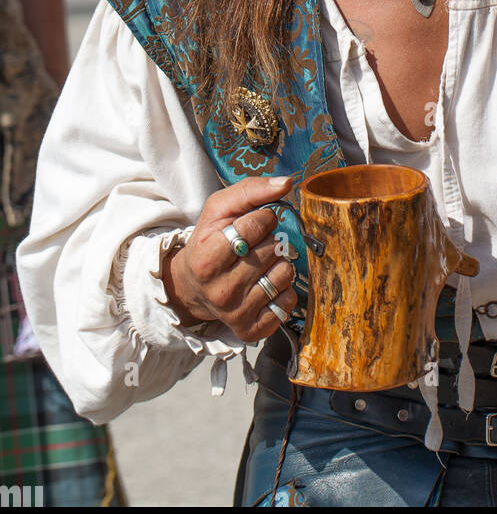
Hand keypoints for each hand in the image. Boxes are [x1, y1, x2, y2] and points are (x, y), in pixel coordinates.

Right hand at [162, 176, 297, 342]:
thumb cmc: (209, 241)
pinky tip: (266, 284)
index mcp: (206, 259)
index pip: (254, 227)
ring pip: (284, 275)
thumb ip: (251, 191)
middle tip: (255, 245)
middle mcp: (220, 291)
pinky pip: (288, 301)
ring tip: (262, 264)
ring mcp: (236, 313)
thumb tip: (286, 183)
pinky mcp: (251, 330)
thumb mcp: (219, 210)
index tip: (255, 222)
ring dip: (280, 263)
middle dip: (270, 240)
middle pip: (272, 251)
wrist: (193, 286)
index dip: (262, 218)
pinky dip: (284, 289)